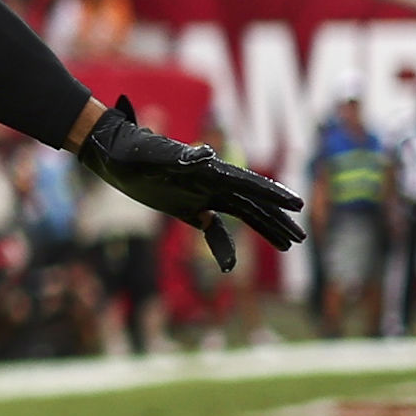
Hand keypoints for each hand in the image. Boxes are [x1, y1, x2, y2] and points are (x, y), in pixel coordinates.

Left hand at [78, 97, 306, 270]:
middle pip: (252, 202)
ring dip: (264, 228)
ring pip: (241, 213)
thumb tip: (205, 156)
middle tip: (302, 236)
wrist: (113, 153)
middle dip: (277, 219)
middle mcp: (211, 182)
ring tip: (289, 244)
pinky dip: (223, 245)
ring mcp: (201, 194)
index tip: (298, 205)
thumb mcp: (153, 154)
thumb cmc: (132, 150)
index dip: (273, 194)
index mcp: (208, 170)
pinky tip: (229, 265)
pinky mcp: (187, 207)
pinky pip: (213, 228)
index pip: (247, 183)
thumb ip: (178, 158)